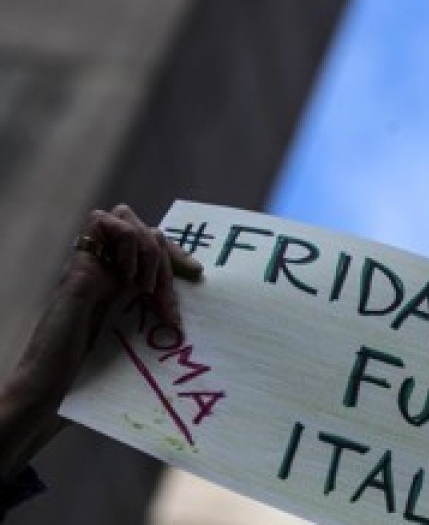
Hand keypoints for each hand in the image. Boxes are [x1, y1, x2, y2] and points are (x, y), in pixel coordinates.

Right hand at [0, 204, 202, 479]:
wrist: (53, 389)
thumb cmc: (93, 373)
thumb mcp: (136, 334)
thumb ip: (154, 314)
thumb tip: (188, 317)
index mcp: (120, 280)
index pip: (153, 242)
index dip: (177, 253)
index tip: (197, 273)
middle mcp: (105, 267)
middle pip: (144, 228)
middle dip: (166, 259)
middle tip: (166, 303)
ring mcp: (90, 265)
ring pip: (126, 217)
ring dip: (147, 249)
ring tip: (143, 289)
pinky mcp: (78, 269)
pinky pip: (103, 224)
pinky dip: (126, 244)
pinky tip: (126, 279)